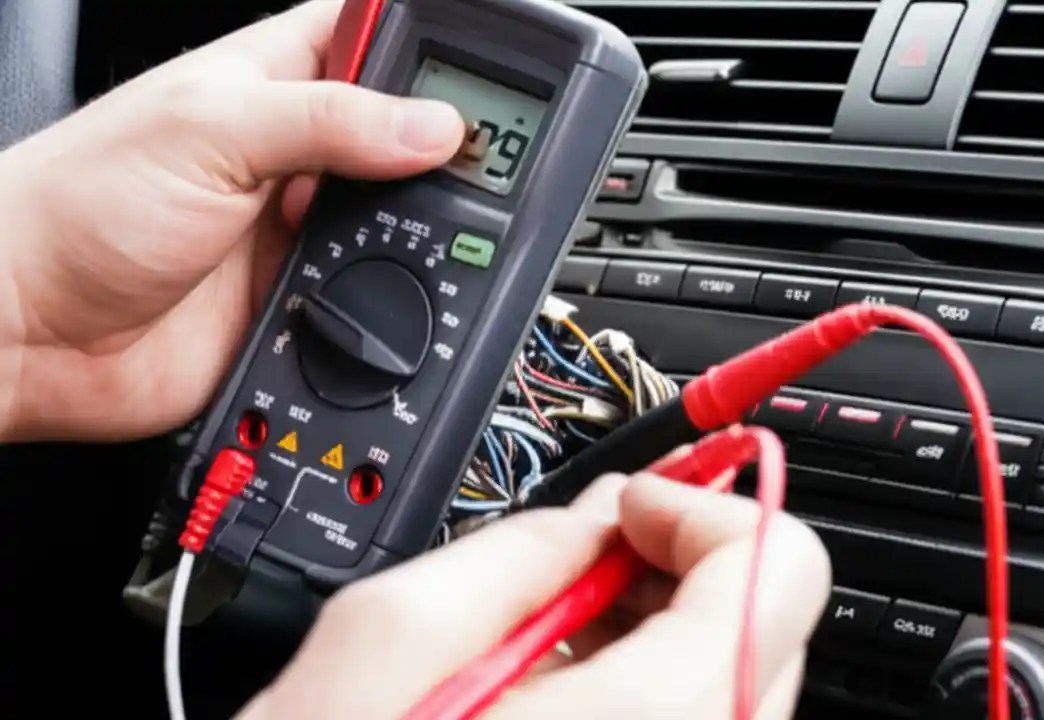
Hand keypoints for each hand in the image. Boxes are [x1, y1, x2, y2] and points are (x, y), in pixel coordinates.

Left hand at [0, 0, 464, 441]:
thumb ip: (327, 122)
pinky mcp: (297, 298)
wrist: (25, 331)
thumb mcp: (211, 132)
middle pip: (402, 134)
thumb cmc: (77, 206)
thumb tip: (431, 128)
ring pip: (397, 221)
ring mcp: (297, 227)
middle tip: (479, 164)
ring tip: (445, 230)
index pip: (374, 35)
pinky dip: (395, 300)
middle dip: (442, 148)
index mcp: (269, 80)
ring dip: (422, 231)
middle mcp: (292, 151)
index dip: (431, 46)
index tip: (484, 75)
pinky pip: (371, 295)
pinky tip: (403, 294)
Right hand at [237, 474, 832, 718]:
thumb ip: (513, 552)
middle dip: (679, 566)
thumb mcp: (382, 645)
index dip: (703, 508)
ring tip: (547, 643)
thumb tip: (592, 517)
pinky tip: (556, 698)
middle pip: (768, 628)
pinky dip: (650, 694)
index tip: (627, 508)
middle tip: (584, 559)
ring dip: (660, 633)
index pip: (778, 570)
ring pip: (738, 687)